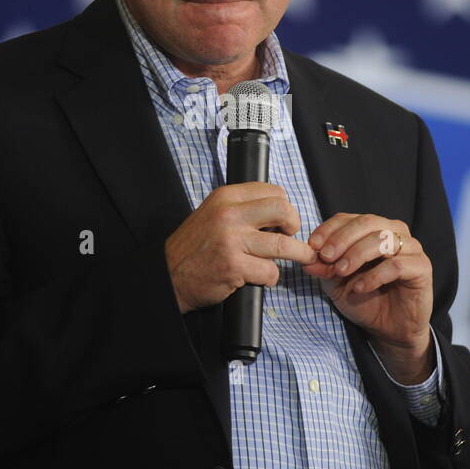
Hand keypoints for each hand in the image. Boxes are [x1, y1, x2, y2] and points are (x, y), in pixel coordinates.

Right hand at [164, 182, 317, 313]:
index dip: (285, 206)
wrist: (168, 274)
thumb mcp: (212, 213)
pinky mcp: (234, 267)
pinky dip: (271, 277)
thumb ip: (241, 209)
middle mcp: (229, 215)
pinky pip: (270, 271)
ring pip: (283, 245)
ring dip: (298, 253)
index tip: (283, 219)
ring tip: (301, 257)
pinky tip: (260, 276)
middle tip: (291, 235)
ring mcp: (232, 241)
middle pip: (283, 210)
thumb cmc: (193, 247)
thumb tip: (277, 215)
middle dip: (295, 224)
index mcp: (225, 197)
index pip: (272, 191)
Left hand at [303, 213, 433, 356]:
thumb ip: (323, 268)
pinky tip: (360, 287)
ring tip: (341, 272)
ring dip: (357, 254)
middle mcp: (394, 232)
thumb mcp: (335, 283)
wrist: (388, 329)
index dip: (329, 229)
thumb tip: (306, 256)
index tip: (312, 246)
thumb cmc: (364, 300)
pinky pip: (396, 264)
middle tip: (326, 257)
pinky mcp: (422, 267)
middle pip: (367, 222)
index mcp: (373, 229)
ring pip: (383, 239)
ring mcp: (411, 248)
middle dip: (342, 239)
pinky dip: (374, 275)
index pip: (348, 218)